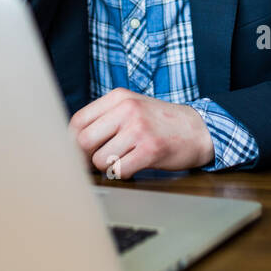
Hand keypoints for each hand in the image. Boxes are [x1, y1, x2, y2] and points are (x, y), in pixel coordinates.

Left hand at [69, 88, 214, 177]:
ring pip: (100, 159)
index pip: (78, 121)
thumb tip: (72, 142)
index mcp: (119, 97)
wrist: (198, 129)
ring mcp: (139, 128)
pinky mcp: (151, 149)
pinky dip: (122, 173)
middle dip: (86, 157)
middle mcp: (127, 109)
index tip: (77, 153)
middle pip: (83, 141)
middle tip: (96, 162)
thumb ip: (104, 118)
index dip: (71, 141)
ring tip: (123, 160)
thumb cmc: (160, 122)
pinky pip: (120, 170)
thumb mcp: (132, 108)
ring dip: (107, 166)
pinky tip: (133, 166)